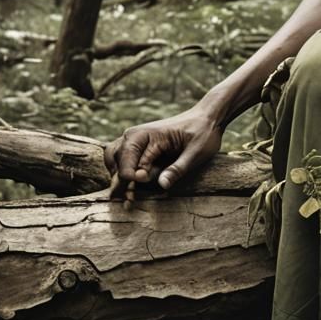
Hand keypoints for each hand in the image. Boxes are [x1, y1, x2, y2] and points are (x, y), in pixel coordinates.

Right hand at [103, 106, 222, 203]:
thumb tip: (162, 185)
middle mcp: (136, 135)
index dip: (133, 177)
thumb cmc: (203, 133)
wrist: (207, 118)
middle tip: (130, 201)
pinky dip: (122, 173)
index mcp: (148, 134)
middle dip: (119, 181)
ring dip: (118, 177)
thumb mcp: (196, 152)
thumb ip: (178, 168)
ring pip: (113, 159)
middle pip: (115, 160)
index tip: (144, 183)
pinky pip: (121, 160)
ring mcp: (136, 140)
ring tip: (129, 196)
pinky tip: (132, 188)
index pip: (128, 162)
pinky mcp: (139, 147)